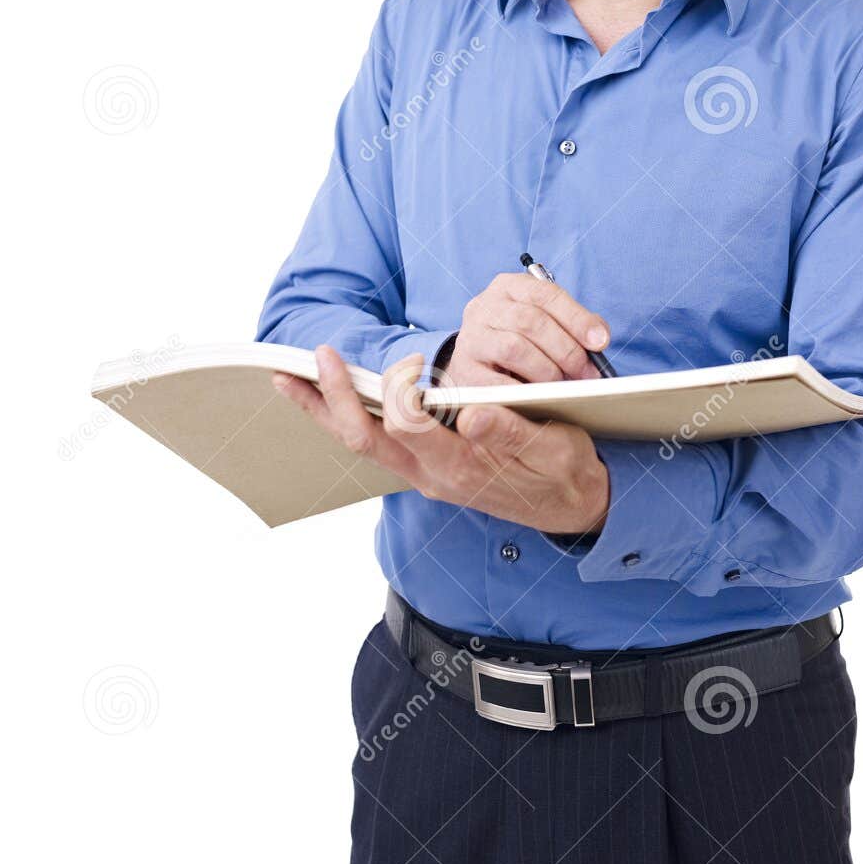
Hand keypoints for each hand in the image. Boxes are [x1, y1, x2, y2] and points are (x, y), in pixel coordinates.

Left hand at [272, 347, 610, 537]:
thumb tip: (475, 415)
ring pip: (358, 442)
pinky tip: (330, 395)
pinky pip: (372, 442)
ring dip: (323, 410)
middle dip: (331, 398)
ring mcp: (423, 472)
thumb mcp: (554, 452)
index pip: (408, 424)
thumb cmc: (565, 472)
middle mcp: (431, 473)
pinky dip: (344, 417)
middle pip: (361, 438)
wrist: (572, 505)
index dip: (403, 387)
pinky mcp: (424, 465)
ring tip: (290, 378)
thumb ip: (513, 436)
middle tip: (309, 358)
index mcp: (460, 466)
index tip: (416, 358)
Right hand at [441, 271, 610, 386]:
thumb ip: (571, 325)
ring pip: (514, 347)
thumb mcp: (543, 325)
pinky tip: (539, 399)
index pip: (546, 295)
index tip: (601, 341)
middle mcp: (484, 306)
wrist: (475, 367)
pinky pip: (495, 380)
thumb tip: (599, 338)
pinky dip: (522, 390)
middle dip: (566, 349)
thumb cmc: (519, 344)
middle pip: (531, 321)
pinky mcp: (463, 368)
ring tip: (563, 387)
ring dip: (546, 369)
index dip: (577, 318)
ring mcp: (470, 336)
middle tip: (587, 374)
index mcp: (508, 287)